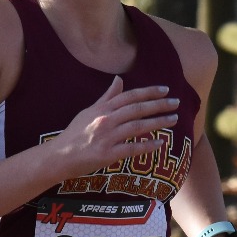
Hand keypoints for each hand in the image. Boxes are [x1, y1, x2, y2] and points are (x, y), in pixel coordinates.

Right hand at [44, 76, 182, 178]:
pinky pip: (132, 148)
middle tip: (176, 103)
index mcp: (102, 109)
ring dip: (158, 122)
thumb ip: (106, 97)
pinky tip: (161, 143)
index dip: (149, 92)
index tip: (165, 90)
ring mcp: (107, 137)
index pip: (129, 96)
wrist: (59, 156)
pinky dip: (147, 145)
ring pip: (138, 126)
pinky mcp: (107, 154)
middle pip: (137, 109)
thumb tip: (119, 80)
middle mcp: (106, 120)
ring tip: (174, 119)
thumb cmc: (75, 134)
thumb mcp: (89, 111)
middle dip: (159, 105)